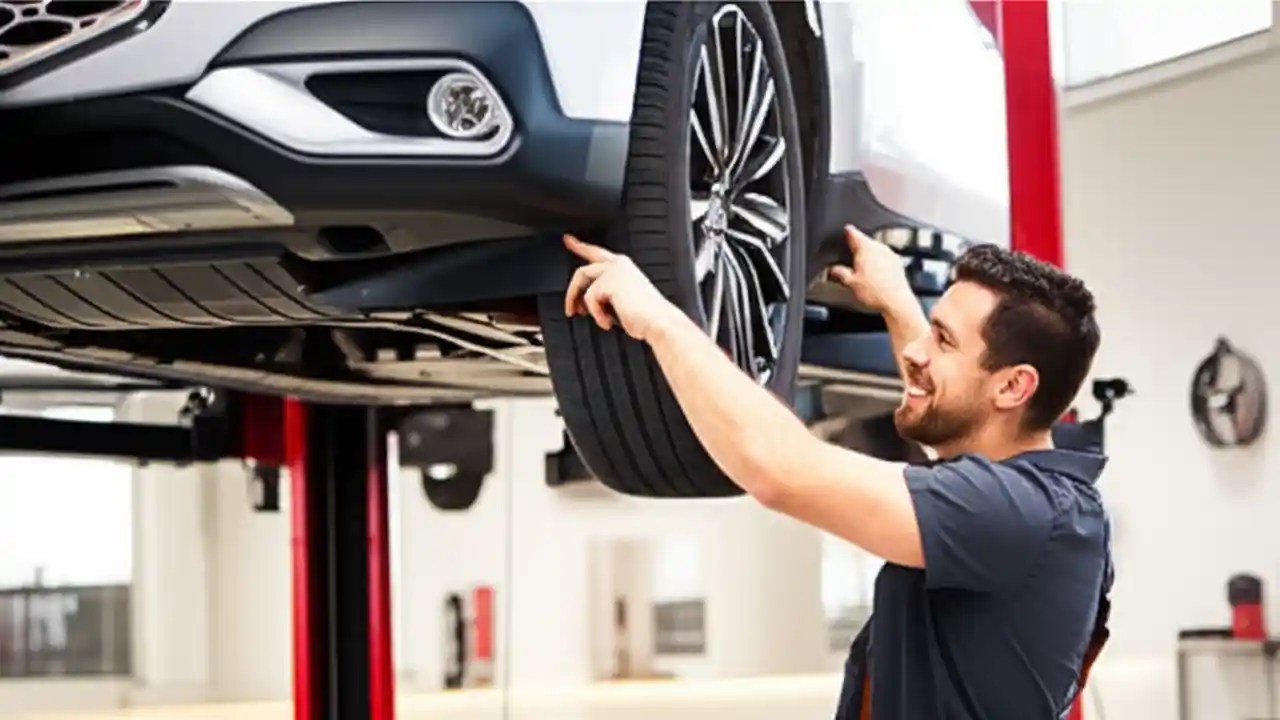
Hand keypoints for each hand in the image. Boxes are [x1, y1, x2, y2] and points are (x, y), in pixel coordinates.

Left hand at [563, 234, 682, 342]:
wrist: (659, 321)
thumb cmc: (647, 316)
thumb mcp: (623, 299)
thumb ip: (606, 293)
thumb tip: (585, 303)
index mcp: (624, 266)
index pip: (596, 252)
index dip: (580, 246)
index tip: (568, 240)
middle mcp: (618, 264)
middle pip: (583, 271)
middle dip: (571, 291)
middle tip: (569, 309)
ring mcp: (613, 271)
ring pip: (582, 284)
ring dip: (581, 304)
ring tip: (588, 318)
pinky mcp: (608, 282)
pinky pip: (589, 299)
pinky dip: (596, 314)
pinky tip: (607, 322)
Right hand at [827, 224, 914, 313]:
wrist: (896, 301)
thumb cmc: (875, 291)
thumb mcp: (851, 283)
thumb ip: (840, 273)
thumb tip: (833, 269)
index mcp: (865, 248)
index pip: (854, 233)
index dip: (848, 232)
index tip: (846, 230)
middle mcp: (878, 247)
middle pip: (865, 241)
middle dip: (858, 247)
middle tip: (851, 256)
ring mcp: (889, 254)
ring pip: (876, 249)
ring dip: (869, 255)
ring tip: (863, 269)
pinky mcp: (897, 262)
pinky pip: (885, 257)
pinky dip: (879, 262)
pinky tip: (876, 275)